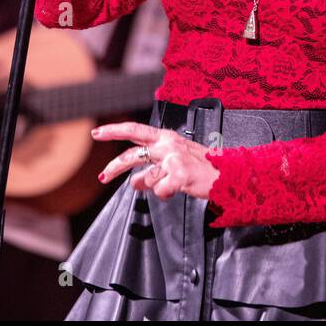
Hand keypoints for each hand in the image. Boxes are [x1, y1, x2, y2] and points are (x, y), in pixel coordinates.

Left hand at [91, 121, 219, 200]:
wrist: (228, 175)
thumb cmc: (205, 167)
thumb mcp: (177, 161)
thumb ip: (154, 167)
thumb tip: (133, 181)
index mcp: (167, 138)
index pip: (135, 130)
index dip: (114, 131)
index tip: (97, 133)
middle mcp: (168, 145)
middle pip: (131, 155)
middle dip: (114, 167)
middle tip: (103, 176)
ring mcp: (173, 159)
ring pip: (146, 179)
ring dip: (155, 187)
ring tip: (172, 185)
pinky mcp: (178, 174)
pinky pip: (160, 191)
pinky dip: (166, 194)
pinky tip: (179, 189)